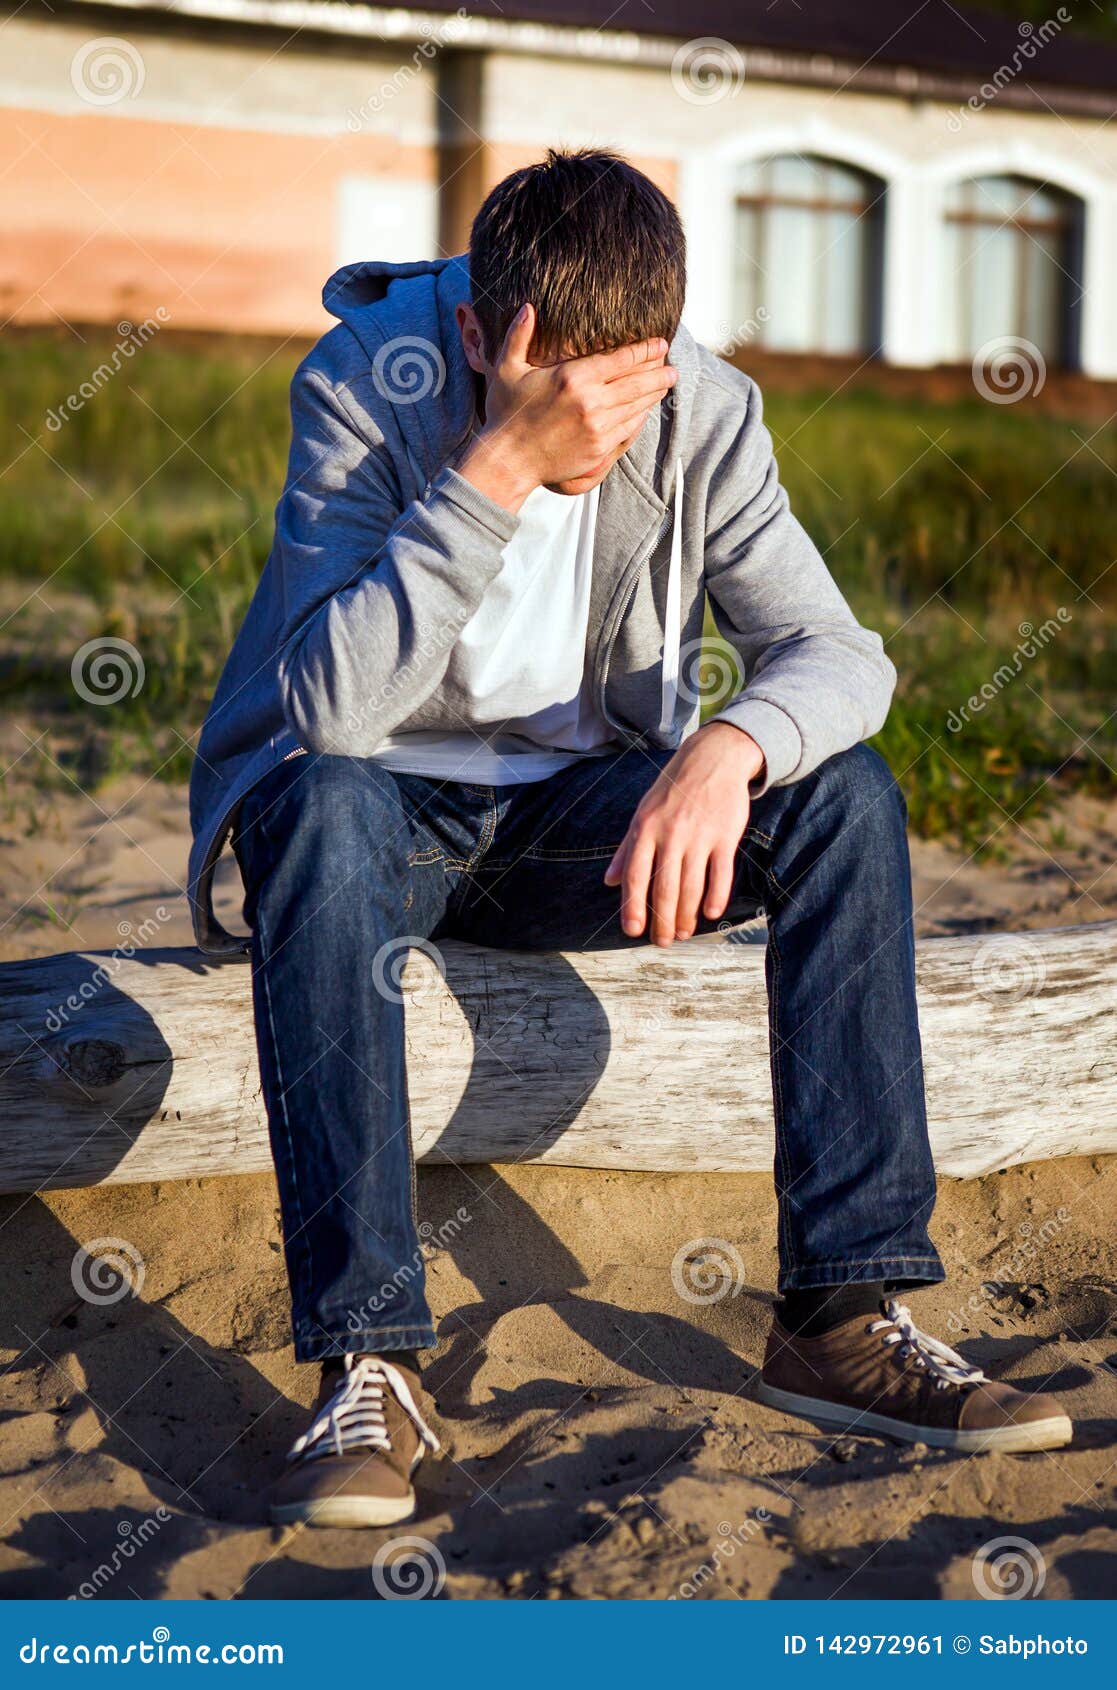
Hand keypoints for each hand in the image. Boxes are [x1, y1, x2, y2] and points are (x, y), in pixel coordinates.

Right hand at [459, 303, 676, 508]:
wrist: (509, 460)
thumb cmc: (506, 414)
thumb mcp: (506, 369)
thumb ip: (519, 336)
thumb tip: (528, 307)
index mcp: (572, 376)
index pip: (621, 359)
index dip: (645, 350)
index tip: (660, 343)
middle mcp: (591, 400)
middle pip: (637, 381)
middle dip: (659, 371)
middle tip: (673, 366)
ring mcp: (598, 426)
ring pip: (637, 405)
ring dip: (655, 393)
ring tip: (667, 383)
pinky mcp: (600, 448)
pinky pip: (629, 428)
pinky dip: (642, 416)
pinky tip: (647, 409)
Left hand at [604, 723, 765, 945]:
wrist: (713, 759)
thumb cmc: (673, 788)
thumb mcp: (643, 812)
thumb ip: (627, 849)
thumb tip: (608, 881)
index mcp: (645, 829)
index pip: (635, 876)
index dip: (633, 907)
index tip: (633, 931)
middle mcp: (670, 834)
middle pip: (664, 888)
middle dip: (662, 921)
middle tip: (663, 942)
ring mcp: (699, 836)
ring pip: (691, 886)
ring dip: (687, 915)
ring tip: (684, 933)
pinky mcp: (725, 836)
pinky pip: (720, 874)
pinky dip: (716, 897)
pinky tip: (710, 914)